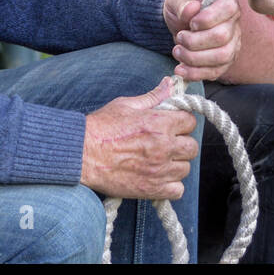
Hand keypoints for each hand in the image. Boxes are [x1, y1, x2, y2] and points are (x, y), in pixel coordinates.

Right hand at [80, 79, 199, 200]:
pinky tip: (158, 177)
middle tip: (167, 143)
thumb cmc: (101, 127)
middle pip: (192, 147)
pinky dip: (171, 185)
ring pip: (185, 169)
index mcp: (159, 123)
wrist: (81, 154)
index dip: (182, 122)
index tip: (172, 125)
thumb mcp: (126, 105)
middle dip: (182, 143)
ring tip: (160, 161)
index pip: (190, 121)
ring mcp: (158, 170)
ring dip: (176, 164)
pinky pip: (177, 190)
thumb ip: (153, 97)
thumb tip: (170, 84)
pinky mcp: (151, 189)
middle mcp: (163, 147)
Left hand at [162, 0, 239, 80]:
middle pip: (222, 37)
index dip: (207, 19)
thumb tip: (192, 9)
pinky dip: (196, 73)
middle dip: (195, 41)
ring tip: (178, 52)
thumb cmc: (182, 5)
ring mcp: (232, 42)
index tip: (190, 23)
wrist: (179, 21)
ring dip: (195, 58)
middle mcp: (234, 21)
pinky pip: (216, 72)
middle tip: (180, 38)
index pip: (228, 9)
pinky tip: (181, 69)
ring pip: (222, 57)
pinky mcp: (225, 60)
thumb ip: (182, 3)